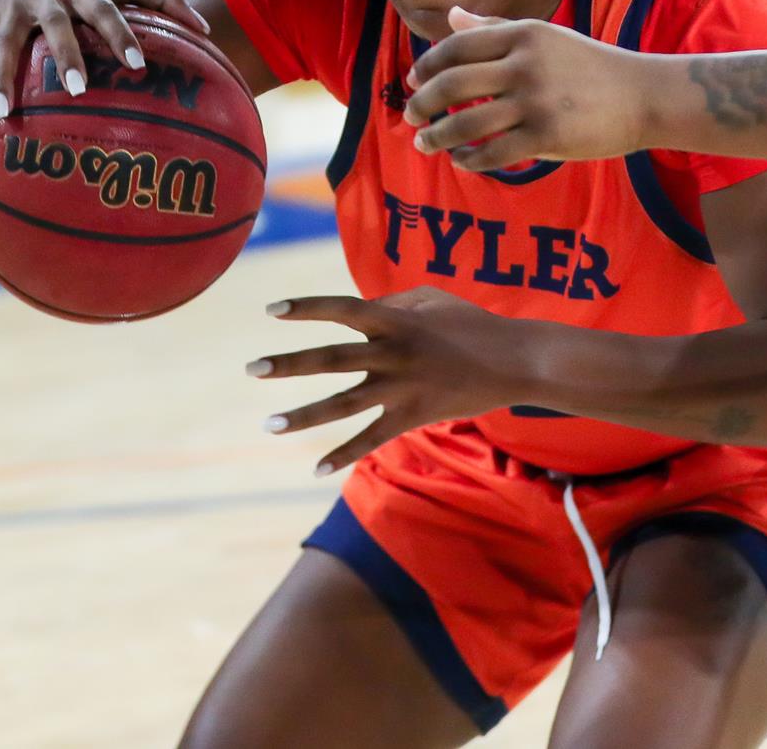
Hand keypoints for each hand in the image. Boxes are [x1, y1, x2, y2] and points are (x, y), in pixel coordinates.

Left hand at [250, 287, 529, 473]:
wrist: (515, 361)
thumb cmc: (472, 323)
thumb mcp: (431, 299)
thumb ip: (389, 302)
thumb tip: (357, 311)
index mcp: (396, 320)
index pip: (343, 309)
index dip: (307, 307)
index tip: (271, 309)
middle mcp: (393, 353)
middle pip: (332, 359)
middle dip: (289, 365)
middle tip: (252, 369)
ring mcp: (402, 388)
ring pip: (344, 404)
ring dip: (303, 415)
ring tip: (268, 424)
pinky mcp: (413, 415)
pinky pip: (372, 438)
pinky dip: (344, 454)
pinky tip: (315, 467)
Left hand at [403, 6, 655, 167]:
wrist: (644, 96)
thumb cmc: (590, 67)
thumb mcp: (544, 37)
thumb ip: (495, 28)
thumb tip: (451, 17)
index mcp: (522, 33)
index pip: (456, 47)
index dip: (426, 66)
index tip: (412, 81)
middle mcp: (525, 64)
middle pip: (452, 84)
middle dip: (422, 102)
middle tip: (410, 116)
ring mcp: (536, 101)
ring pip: (466, 122)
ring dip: (437, 136)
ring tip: (425, 142)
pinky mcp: (547, 136)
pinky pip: (493, 152)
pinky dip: (469, 159)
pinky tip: (462, 160)